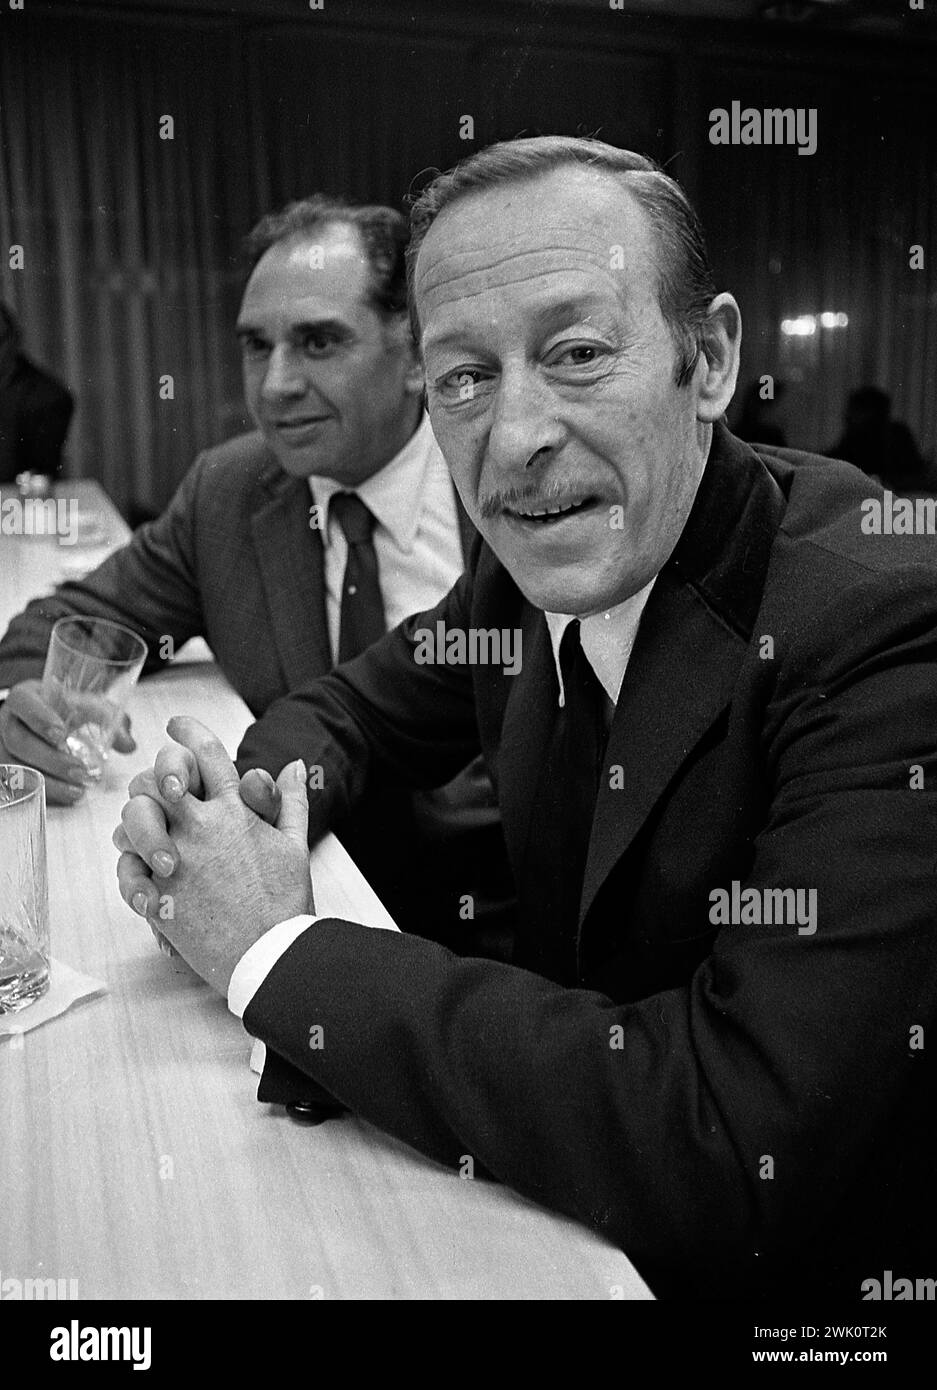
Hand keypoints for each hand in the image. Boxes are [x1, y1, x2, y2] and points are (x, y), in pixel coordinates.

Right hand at [0, 677, 134, 804]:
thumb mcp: (85, 706)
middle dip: (50, 758)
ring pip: (15, 767)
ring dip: (48, 781)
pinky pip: (16, 785)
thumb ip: (107, 718)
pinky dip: (43, 792)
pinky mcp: (6, 770)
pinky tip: (66, 796)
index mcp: (26, 698)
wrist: (41, 721)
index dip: (39, 717)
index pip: (23, 702)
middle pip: (18, 740)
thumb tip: (128, 745)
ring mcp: (3, 747)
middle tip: (80, 770)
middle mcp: (9, 722)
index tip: (61, 733)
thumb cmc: (62, 710)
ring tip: (78, 790)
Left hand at [114, 716, 311, 992]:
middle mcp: (200, 828)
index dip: (187, 731)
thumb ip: (290, 800)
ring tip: (150, 830)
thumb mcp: (295, 845)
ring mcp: (176, 859)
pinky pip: (128, 869)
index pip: (205, 752)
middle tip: (162, 784)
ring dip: (139, 820)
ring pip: (134, 817)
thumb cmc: (286, 903)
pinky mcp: (159, 894)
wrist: (269, 955)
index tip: (176, 725)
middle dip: (157, 774)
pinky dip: (131, 869)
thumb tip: (291, 765)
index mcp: (234, 811)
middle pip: (160, 777)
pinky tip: (145, 874)